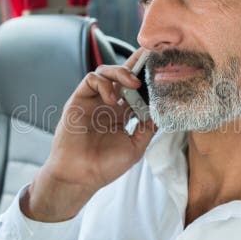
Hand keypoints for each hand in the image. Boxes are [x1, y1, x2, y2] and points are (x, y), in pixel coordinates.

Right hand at [23, 48, 155, 221]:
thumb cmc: (105, 166)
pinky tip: (112, 99)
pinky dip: (103, 84)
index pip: (135, 89)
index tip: (160, 67)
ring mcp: (93, 101)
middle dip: (136, 64)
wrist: (80, 176)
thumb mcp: (135, 147)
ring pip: (106, 72)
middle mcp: (107, 105)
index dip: (145, 77)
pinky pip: (91, 79)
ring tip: (133, 84)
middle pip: (122, 75)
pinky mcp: (78, 100)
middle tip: (149, 63)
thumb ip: (147, 127)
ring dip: (121, 73)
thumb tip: (161, 111)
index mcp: (121, 115)